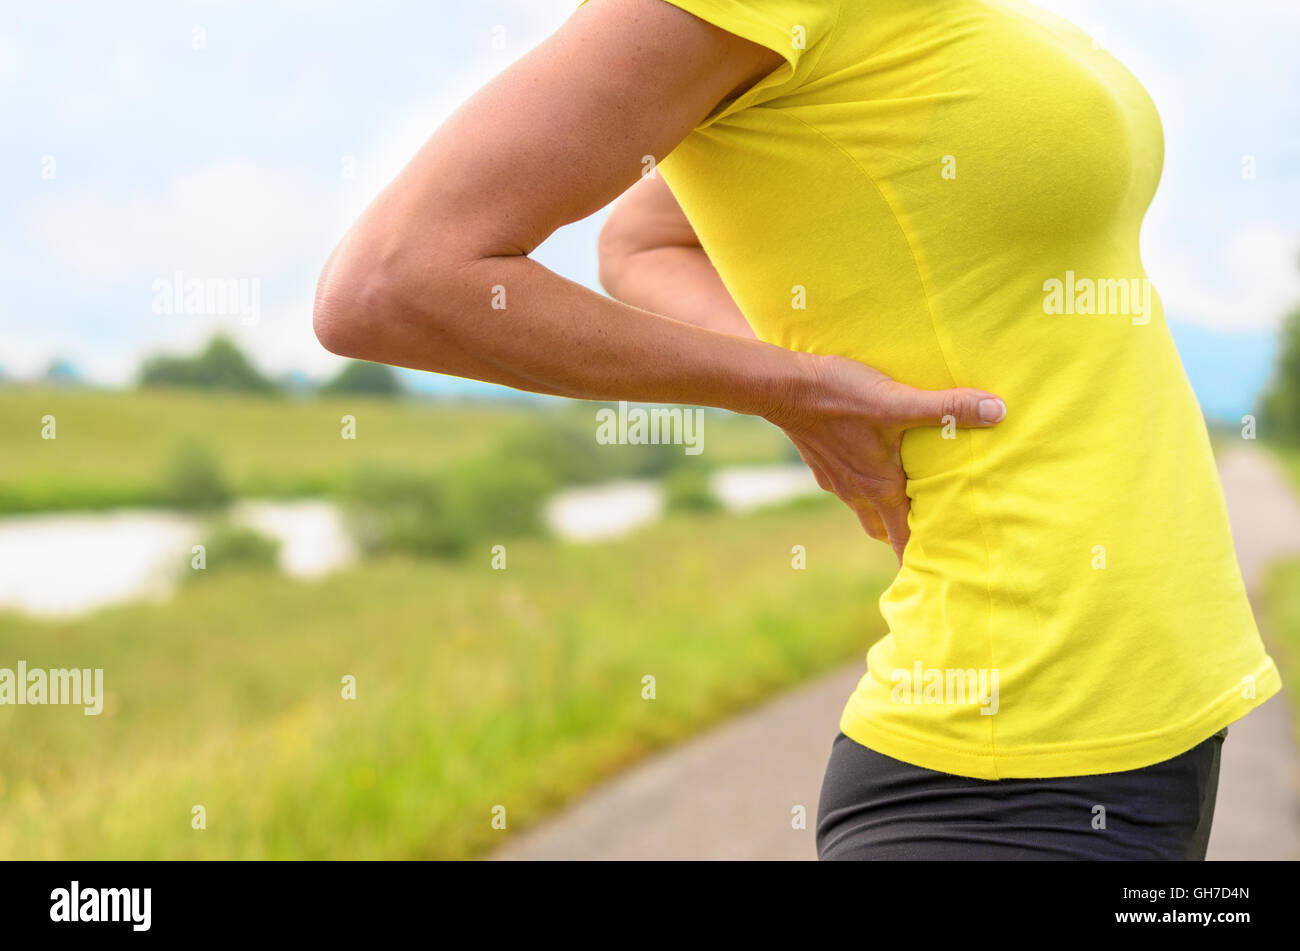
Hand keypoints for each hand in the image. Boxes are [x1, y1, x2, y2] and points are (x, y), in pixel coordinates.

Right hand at [764, 352, 1006, 565]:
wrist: (782, 388)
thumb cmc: (840, 397)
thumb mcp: (897, 401)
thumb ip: (947, 407)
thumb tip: (997, 410)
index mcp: (879, 487)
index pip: (903, 538)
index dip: (918, 560)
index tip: (936, 577)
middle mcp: (857, 491)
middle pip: (883, 528)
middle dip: (902, 536)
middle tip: (926, 537)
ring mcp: (835, 479)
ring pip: (864, 508)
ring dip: (882, 509)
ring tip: (903, 499)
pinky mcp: (821, 463)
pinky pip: (846, 485)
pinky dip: (861, 484)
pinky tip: (868, 463)